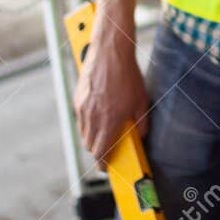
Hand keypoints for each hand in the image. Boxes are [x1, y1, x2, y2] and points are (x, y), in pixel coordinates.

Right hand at [73, 24, 148, 159]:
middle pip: (89, 145)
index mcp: (108, 121)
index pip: (100, 152)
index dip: (102, 164)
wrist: (110, 51)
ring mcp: (82, 107)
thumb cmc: (128, 75)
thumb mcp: (141, 101)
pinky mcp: (77, 98)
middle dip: (97, 150)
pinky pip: (80, 117)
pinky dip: (87, 121)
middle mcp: (92, 117)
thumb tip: (140, 136)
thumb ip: (141, 123)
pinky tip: (98, 113)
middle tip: (107, 149)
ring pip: (83, 132)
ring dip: (92, 136)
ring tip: (104, 130)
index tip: (105, 168)